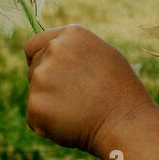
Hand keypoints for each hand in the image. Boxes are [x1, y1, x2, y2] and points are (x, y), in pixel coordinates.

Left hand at [23, 24, 154, 155]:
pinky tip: (72, 124)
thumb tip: (50, 53)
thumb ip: (73, 51)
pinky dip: (48, 123)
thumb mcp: (102, 56)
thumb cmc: (120, 92)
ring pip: (35, 93)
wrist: (125, 123)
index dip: (37, 60)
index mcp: (70, 35)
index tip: (47, 75)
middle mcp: (53, 50)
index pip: (33, 46)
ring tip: (78, 111)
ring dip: (49, 104)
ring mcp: (42, 77)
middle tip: (76, 98)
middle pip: (33, 69)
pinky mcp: (36, 104)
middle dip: (48, 84)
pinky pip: (35, 116)